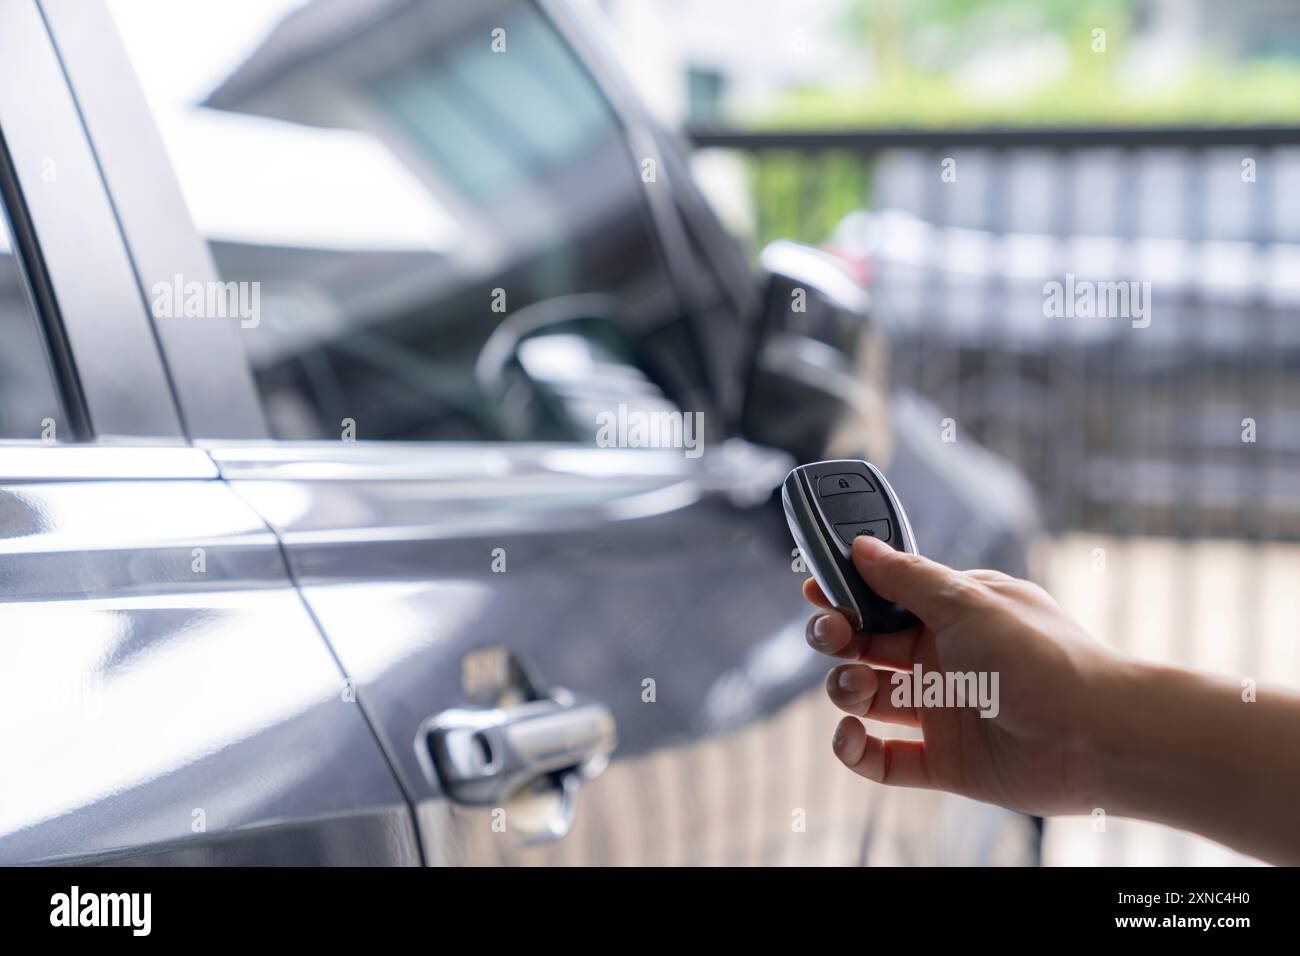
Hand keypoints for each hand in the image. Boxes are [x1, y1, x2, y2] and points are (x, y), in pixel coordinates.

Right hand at [804, 534, 1120, 815]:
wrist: (1099, 737)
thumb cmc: (1043, 658)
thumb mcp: (968, 601)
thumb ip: (907, 576)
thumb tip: (860, 546)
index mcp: (954, 612)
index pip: (886, 596)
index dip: (848, 592)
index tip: (815, 587)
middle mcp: (945, 658)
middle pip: (868, 645)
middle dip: (838, 637)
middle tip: (830, 635)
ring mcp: (944, 711)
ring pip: (870, 698)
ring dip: (846, 689)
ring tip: (855, 688)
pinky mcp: (944, 762)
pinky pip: (884, 758)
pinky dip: (856, 752)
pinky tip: (850, 737)